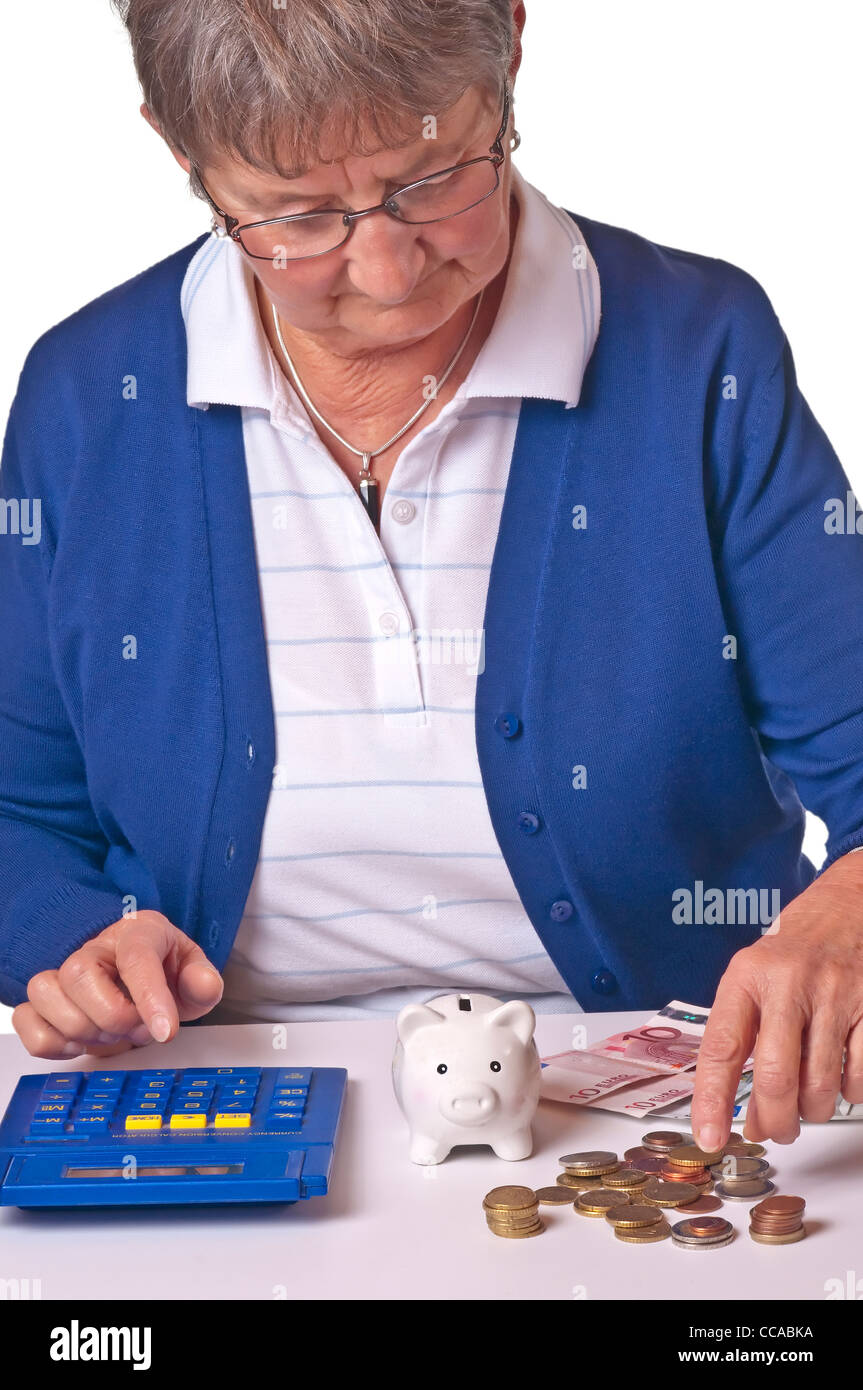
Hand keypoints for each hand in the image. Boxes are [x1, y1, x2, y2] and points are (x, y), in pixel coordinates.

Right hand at [12, 910, 223, 1058]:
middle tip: (141, 1029)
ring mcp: (64, 973)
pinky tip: (82, 1044)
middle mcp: (95, 948)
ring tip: (113, 1035)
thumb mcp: (194, 973)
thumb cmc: (165, 971)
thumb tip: (204, 986)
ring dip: (83, 1030)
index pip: (136, 956)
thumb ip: (203, 981)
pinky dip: (52, 1042)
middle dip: (114, 1017)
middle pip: (79, 974)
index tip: (165, 1032)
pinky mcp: (45, 1001)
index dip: (150, 996)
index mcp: (138, 933)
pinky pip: (26, 1020)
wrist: (139, 977)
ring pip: (45, 995)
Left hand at [690, 851, 862, 1148]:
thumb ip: (745, 1030)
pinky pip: (860, 1073)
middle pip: (777, 1076)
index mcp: (747, 975)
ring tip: (807, 1106)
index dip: (712, 1100)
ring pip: (821, 1084)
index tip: (709, 1137)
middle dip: (775, 1120)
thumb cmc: (795, 948)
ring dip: (812, 1110)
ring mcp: (835, 993)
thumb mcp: (754, 973)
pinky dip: (850, 1092)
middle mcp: (789, 982)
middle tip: (774, 1131)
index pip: (722, 1047)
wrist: (852, 901)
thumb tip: (739, 1108)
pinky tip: (841, 1082)